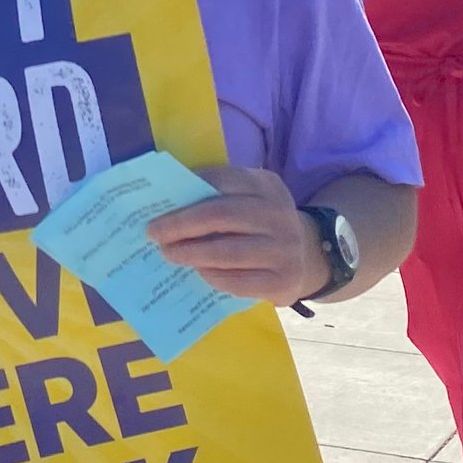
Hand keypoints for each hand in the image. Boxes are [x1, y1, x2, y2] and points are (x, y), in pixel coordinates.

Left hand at [148, 162, 327, 304]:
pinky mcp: (283, 281)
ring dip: (192, 253)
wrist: (308, 254)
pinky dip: (213, 277)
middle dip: (182, 224)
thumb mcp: (249, 198)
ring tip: (168, 254)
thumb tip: (167, 200)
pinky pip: (239, 281)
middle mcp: (279, 214)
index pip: (221, 181)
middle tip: (154, 233)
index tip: (158, 205)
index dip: (187, 192)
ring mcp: (284, 249)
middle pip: (221, 215)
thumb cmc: (261, 223)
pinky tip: (198, 273)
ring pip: (229, 251)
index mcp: (266, 185)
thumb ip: (218, 194)